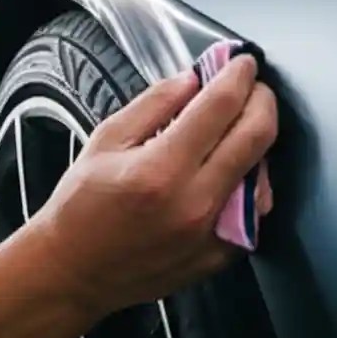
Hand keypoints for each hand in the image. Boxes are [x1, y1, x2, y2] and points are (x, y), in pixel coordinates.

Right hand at [26, 55, 277, 314]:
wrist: (73, 274)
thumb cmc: (81, 206)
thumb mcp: (106, 140)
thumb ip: (154, 103)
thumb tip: (195, 78)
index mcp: (161, 169)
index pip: (221, 107)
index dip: (238, 76)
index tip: (243, 63)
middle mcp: (195, 202)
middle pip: (257, 135)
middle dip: (262, 100)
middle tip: (253, 88)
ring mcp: (213, 234)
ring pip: (263, 172)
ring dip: (256, 142)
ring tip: (236, 128)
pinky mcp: (221, 256)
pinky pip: (254, 209)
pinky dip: (249, 182)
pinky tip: (229, 170)